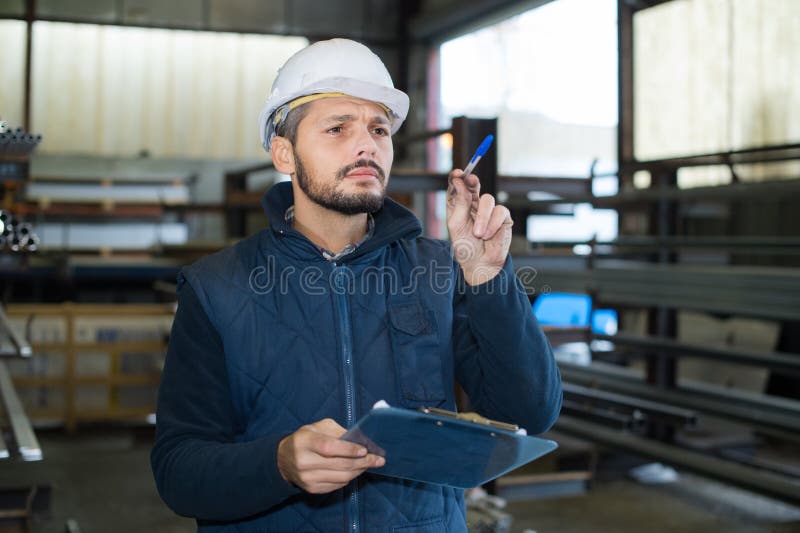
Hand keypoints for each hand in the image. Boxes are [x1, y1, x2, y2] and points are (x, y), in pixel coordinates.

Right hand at [277, 418, 384, 493]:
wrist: (283, 459)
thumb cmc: (305, 439)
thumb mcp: (318, 427)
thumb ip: (338, 432)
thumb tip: (360, 440)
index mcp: (304, 441)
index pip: (329, 447)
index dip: (349, 449)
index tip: (364, 450)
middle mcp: (304, 461)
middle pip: (339, 464)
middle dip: (362, 462)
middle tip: (378, 459)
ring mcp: (307, 478)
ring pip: (341, 477)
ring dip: (359, 471)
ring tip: (370, 464)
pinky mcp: (311, 489)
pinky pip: (336, 485)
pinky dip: (349, 478)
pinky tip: (356, 471)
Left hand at [446, 169, 512, 285]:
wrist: (480, 263)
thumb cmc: (465, 246)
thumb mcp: (456, 223)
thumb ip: (459, 202)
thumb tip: (458, 181)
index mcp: (460, 205)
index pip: (458, 187)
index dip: (457, 178)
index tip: (457, 173)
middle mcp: (473, 205)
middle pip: (474, 185)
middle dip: (472, 182)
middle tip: (471, 180)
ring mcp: (489, 211)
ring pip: (487, 199)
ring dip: (482, 217)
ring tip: (478, 234)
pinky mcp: (503, 218)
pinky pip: (500, 211)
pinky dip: (492, 224)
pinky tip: (487, 235)